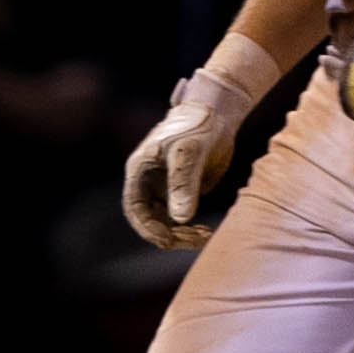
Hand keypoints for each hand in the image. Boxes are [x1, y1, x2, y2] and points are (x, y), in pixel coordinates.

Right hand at [120, 60, 264, 249]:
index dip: (148, 228)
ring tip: (205, 235)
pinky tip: (207, 230)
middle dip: (169, 235)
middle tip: (196, 239)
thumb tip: (180, 218)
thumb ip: (184, 183)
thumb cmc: (198, 125)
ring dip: (181, 235)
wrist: (218, 113)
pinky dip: (190, 229)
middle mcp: (149, 183)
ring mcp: (165, 188)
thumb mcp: (190, 151)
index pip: (135, 208)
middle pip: (150, 221)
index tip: (168, 239)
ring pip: (166, 223)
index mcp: (140, 170)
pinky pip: (181, 219)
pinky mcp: (183, 191)